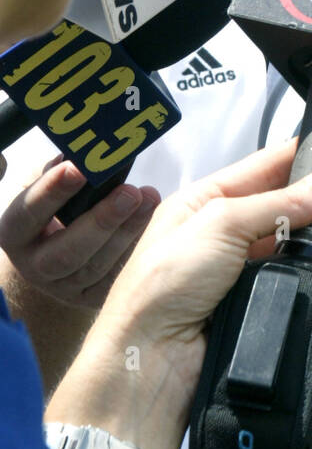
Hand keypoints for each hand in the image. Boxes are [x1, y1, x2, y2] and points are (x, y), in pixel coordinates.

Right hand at [0, 155, 159, 307]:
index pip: (29, 212)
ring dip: (128, 232)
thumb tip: (84, 150)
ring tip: (150, 199)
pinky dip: (137, 252)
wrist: (55, 254)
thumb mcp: (45, 188)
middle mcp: (34, 266)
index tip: (79, 168)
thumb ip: (59, 171)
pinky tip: (157, 226)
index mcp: (15, 233)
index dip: (52, 191)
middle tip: (130, 192)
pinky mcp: (91, 298)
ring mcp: (63, 287)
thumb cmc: (55, 209)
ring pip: (96, 267)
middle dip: (101, 221)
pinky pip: (116, 280)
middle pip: (66, 252)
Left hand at [47, 141, 311, 448]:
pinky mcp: (259, 308)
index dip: (303, 160)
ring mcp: (244, 273)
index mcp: (207, 202)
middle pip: (290, 211)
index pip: (264, 169)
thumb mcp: (220, 223)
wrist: (150, 363)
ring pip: (299, 249)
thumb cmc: (170, 281)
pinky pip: (299, 285)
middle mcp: (227, 234)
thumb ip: (280, 202)